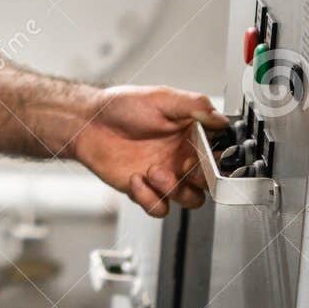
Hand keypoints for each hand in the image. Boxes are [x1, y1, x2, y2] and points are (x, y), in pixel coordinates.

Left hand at [73, 85, 227, 217]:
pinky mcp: (145, 191)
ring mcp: (165, 176)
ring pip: (190, 200)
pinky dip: (150, 198)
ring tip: (154, 172)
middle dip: (200, 179)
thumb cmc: (122, 107)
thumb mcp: (162, 98)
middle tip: (182, 166)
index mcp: (191, 136)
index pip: (218, 155)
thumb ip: (194, 106)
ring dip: (176, 190)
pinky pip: (159, 209)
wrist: (88, 123)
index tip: (205, 155)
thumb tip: (220, 118)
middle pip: (209, 183)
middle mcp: (181, 157)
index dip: (216, 160)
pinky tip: (136, 178)